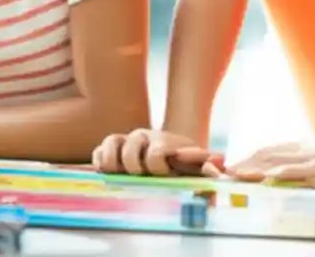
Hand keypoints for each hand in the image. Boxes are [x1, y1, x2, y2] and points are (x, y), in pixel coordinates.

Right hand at [92, 129, 218, 175]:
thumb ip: (208, 169)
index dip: (158, 167)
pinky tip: (106, 174)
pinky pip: (98, 151)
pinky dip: (99, 162)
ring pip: (110, 143)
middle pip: (130, 148)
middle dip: (134, 166)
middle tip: (140, 176)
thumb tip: (216, 172)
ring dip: (112, 162)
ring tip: (118, 174)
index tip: (163, 175)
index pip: (155, 154)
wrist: (172, 152)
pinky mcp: (112, 150)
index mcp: (164, 143)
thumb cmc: (185, 164)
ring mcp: (126, 143)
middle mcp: (143, 138)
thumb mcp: (198, 166)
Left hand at [225, 131, 314, 184]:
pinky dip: (285, 172)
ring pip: (279, 162)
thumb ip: (306, 157)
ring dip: (257, 169)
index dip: (250, 158)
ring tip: (239, 174)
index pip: (270, 151)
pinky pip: (302, 170)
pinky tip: (271, 175)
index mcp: (302, 146)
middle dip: (246, 164)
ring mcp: (312, 158)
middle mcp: (303, 150)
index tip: (232, 166)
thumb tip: (286, 166)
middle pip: (268, 155)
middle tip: (225, 172)